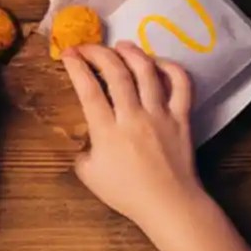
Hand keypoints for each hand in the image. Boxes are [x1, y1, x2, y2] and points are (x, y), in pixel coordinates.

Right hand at [61, 42, 205, 231]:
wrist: (169, 204)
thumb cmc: (126, 193)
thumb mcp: (89, 175)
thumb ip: (83, 149)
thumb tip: (87, 134)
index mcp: (107, 131)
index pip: (88, 90)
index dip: (76, 67)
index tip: (68, 54)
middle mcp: (133, 116)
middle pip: (115, 73)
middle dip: (98, 52)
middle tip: (87, 47)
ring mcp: (160, 115)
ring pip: (146, 72)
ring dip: (132, 53)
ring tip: (121, 45)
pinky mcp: (182, 117)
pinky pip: (181, 85)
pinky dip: (170, 68)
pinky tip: (158, 63)